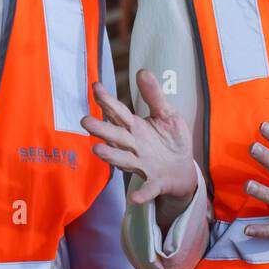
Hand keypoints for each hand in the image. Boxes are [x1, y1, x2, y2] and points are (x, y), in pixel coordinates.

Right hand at [81, 69, 198, 231]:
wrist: (184, 171)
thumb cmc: (171, 141)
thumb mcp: (167, 114)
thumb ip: (154, 96)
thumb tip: (141, 71)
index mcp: (136, 127)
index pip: (118, 112)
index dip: (107, 101)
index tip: (95, 86)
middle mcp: (134, 146)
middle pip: (116, 136)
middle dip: (101, 129)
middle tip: (84, 121)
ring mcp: (142, 165)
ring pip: (124, 160)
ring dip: (111, 156)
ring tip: (98, 150)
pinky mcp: (155, 182)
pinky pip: (148, 188)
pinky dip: (142, 193)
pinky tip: (135, 197)